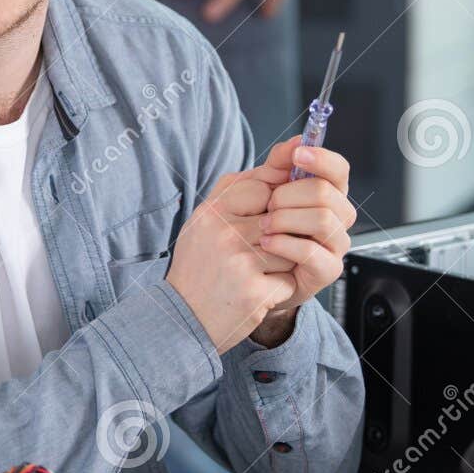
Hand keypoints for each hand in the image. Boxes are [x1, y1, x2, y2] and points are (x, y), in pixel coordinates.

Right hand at [166, 136, 354, 354]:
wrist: (182, 317)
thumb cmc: (200, 263)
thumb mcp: (209, 218)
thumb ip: (245, 187)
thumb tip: (290, 155)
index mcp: (213, 210)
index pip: (264, 187)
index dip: (270, 204)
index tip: (261, 219)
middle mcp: (225, 232)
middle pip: (282, 217)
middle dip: (278, 236)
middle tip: (256, 251)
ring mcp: (241, 262)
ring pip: (291, 249)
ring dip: (280, 264)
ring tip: (253, 274)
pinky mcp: (256, 291)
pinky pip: (289, 280)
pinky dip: (279, 288)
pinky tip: (256, 293)